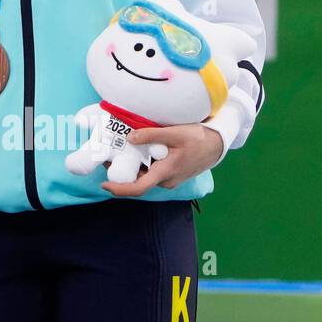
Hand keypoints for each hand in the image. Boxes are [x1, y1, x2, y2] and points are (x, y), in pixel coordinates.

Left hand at [100, 124, 222, 196]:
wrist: (217, 144)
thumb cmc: (199, 139)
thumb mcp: (175, 133)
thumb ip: (151, 135)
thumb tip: (129, 138)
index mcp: (165, 173)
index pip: (139, 188)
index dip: (120, 189)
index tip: (104, 184)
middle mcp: (166, 180)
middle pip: (138, 181)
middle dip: (121, 172)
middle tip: (107, 156)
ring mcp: (169, 178)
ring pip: (144, 176)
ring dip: (130, 167)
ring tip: (117, 150)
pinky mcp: (171, 173)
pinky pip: (152, 172)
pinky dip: (141, 164)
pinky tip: (134, 151)